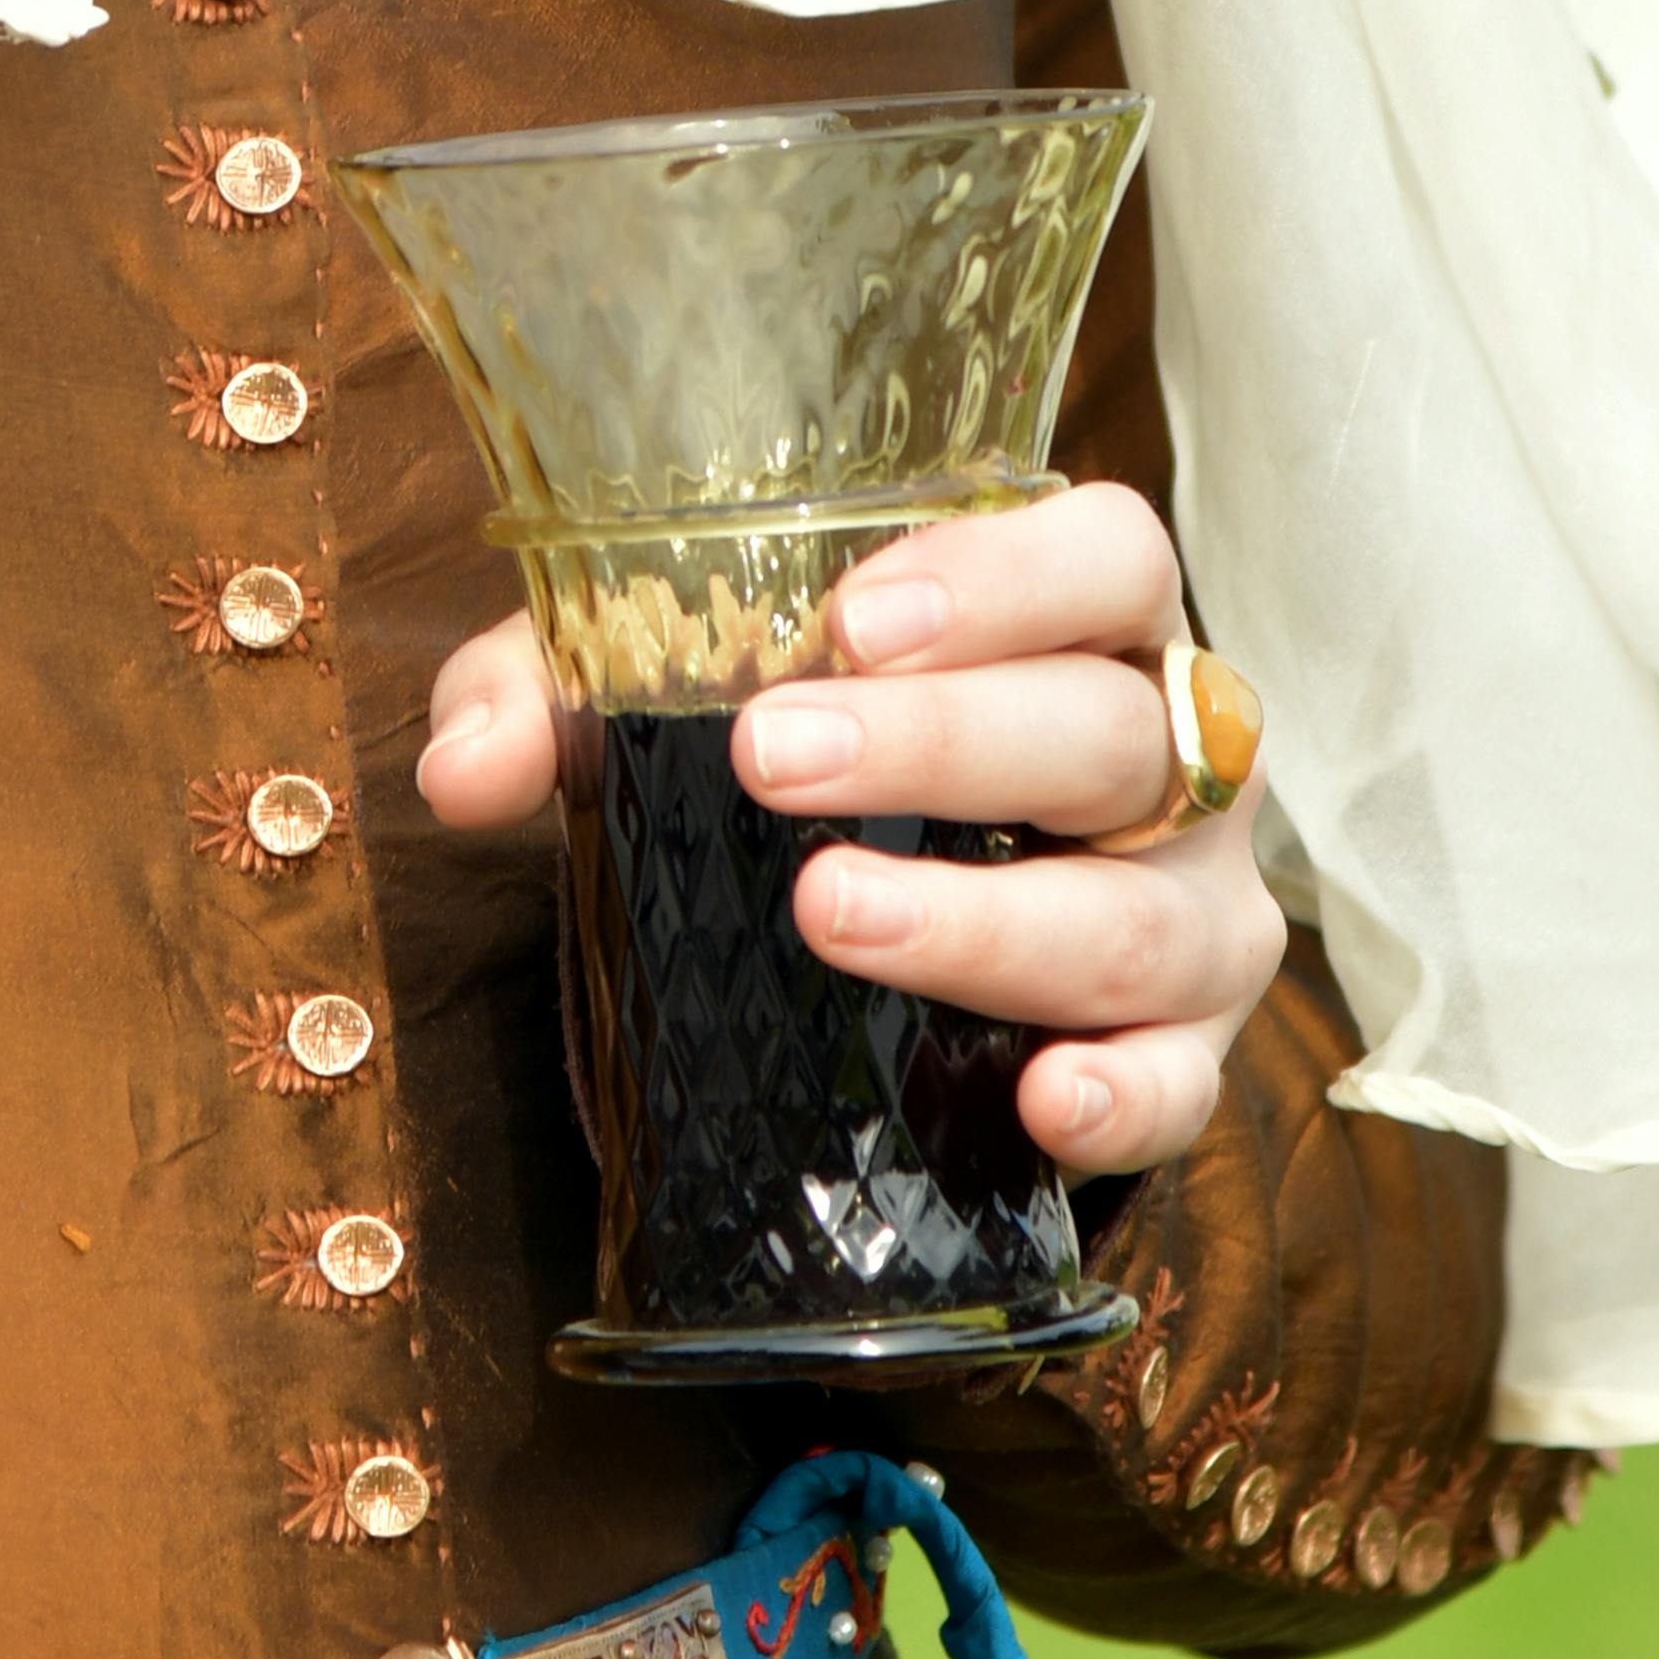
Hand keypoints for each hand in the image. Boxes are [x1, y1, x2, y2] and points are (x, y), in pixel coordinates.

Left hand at [413, 478, 1280, 1178]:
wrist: (906, 962)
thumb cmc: (818, 781)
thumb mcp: (679, 708)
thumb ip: (561, 700)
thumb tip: (462, 766)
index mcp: (1079, 633)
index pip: (1106, 559)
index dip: (1001, 577)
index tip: (849, 621)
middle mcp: (1170, 760)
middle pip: (1113, 730)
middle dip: (945, 743)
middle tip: (772, 760)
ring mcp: (1196, 912)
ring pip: (1144, 915)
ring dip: (991, 923)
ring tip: (831, 916)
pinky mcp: (1187, 1054)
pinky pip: (1187, 1084)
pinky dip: (1128, 1096)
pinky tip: (1040, 1099)